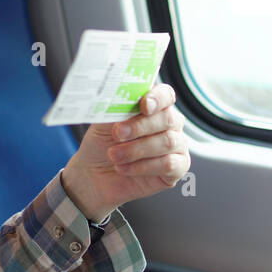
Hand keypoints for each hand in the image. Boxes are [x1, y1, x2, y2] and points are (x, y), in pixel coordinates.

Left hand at [60, 84, 189, 221]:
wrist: (93, 175)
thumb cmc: (101, 145)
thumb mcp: (102, 123)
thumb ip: (116, 108)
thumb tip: (121, 95)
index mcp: (154, 107)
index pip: (166, 95)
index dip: (158, 98)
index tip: (144, 105)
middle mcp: (169, 125)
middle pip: (168, 118)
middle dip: (140, 126)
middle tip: (117, 133)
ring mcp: (176, 146)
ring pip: (168, 142)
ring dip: (136, 149)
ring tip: (114, 155)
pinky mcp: (177, 169)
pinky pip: (168, 165)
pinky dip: (143, 167)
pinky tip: (124, 168)